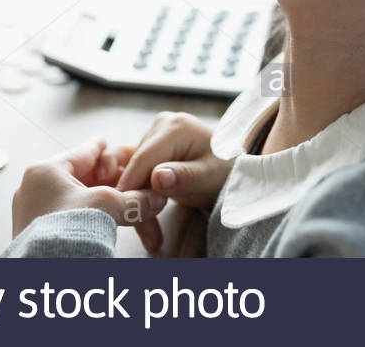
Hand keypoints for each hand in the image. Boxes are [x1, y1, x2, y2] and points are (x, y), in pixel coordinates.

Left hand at [11, 138, 166, 237]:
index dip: (100, 148)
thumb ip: (135, 199)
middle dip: (111, 183)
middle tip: (129, 181)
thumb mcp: (107, 205)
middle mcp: (36, 189)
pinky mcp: (39, 232)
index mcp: (46, 172)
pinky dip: (92, 217)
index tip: (106, 142)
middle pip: (84, 178)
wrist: (43, 271)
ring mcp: (36, 212)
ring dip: (104, 204)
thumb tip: (155, 199)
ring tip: (125, 207)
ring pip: (80, 200)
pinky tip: (105, 222)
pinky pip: (71, 216)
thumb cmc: (64, 231)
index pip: (82, 152)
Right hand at [115, 111, 234, 253]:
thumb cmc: (226, 170)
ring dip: (138, 205)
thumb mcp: (211, 176)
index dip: (132, 191)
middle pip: (135, 170)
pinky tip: (144, 222)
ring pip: (132, 176)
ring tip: (151, 235)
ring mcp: (153, 135)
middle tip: (151, 238)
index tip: (131, 218)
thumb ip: (185, 177)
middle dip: (138, 204)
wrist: (233, 167)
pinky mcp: (149, 148)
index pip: (141, 161)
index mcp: (174, 127)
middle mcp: (159, 126)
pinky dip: (137, 197)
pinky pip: (134, 174)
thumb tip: (156, 177)